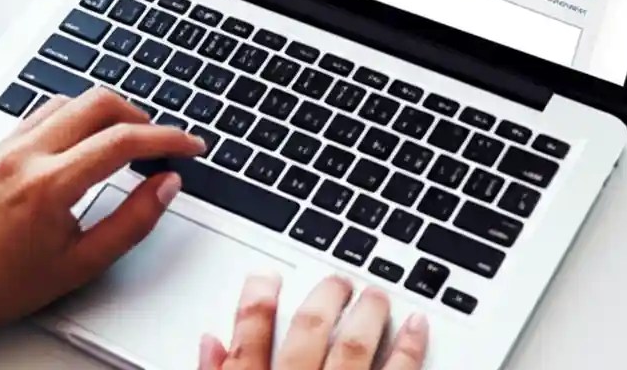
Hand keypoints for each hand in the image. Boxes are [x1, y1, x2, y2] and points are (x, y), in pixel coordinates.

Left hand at [0, 88, 206, 347]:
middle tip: (160, 141)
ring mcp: (7, 146)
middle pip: (98, 103)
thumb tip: (165, 185)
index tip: (189, 145)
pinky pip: (44, 114)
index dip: (167, 137)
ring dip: (106, 112)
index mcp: (49, 185)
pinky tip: (86, 142)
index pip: (122, 141)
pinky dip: (76, 118)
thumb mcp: (80, 264)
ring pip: (70, 101)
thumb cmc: (0, 284)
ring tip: (126, 141)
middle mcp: (26, 155)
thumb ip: (132, 221)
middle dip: (140, 115)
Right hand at [198, 274, 429, 369]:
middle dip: (322, 299)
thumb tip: (208, 345)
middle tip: (335, 281)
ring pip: (354, 348)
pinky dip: (410, 348)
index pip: (249, 339)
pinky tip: (418, 325)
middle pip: (308, 334)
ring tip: (375, 293)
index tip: (266, 277)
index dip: (257, 301)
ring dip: (367, 314)